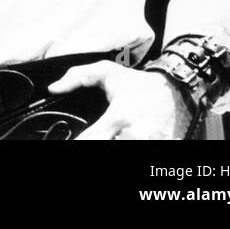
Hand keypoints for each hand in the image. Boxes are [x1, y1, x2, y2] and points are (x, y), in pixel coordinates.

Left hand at [47, 61, 191, 139]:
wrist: (176, 90)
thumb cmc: (138, 83)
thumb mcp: (106, 71)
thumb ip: (76, 77)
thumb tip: (53, 88)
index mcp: (118, 117)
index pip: (91, 141)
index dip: (78, 142)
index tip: (68, 138)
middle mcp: (134, 134)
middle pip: (110, 148)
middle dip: (100, 142)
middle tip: (99, 132)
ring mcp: (150, 144)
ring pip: (125, 149)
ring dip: (116, 143)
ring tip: (113, 134)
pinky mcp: (163, 148)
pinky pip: (147, 157)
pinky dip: (131, 145)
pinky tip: (125, 137)